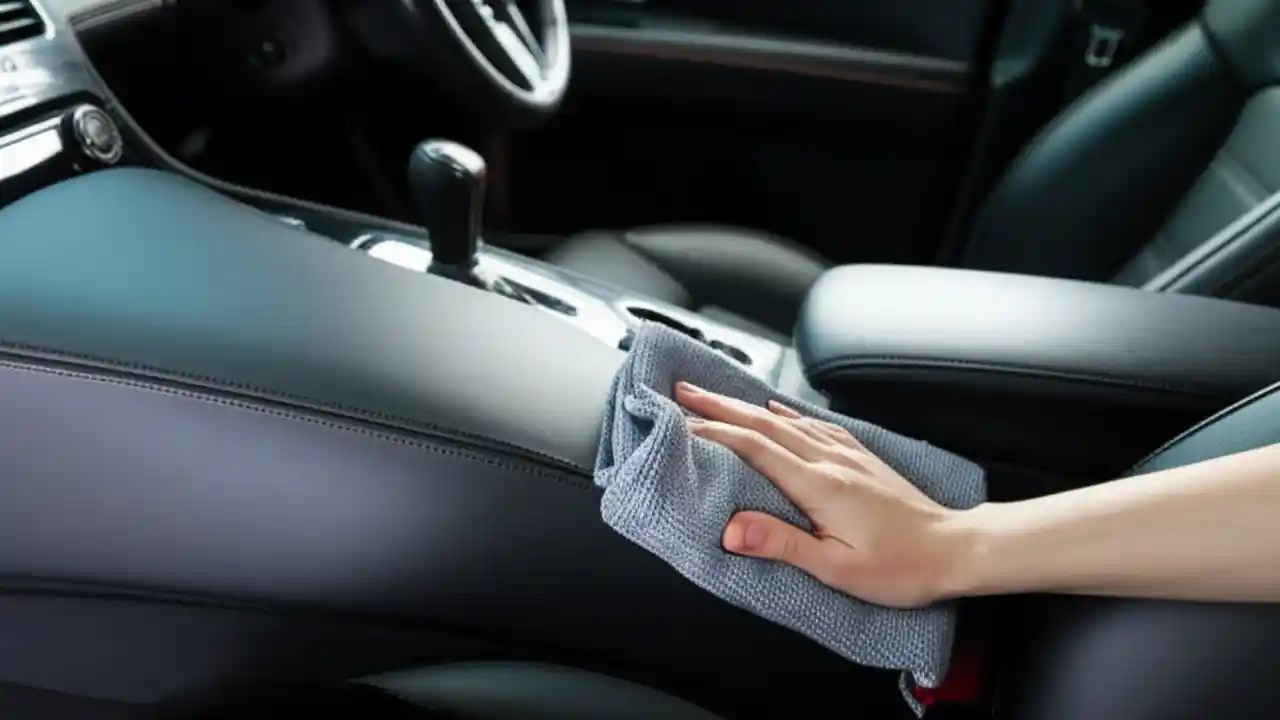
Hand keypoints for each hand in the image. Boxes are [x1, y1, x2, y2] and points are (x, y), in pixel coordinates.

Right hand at [675, 382, 971, 608]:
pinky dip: (787, 413)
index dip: (715, 431)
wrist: (956, 550)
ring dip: (746, 405)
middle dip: (720, 404)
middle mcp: (831, 460)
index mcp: (820, 485)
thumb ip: (781, 544)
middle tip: (684, 390)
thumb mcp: (836, 568)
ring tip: (717, 395)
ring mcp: (848, 455)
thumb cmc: (900, 567)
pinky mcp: (861, 459)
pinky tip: (778, 410)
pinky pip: (815, 425)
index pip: (755, 448)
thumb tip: (731, 530)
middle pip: (764, 423)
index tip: (682, 422)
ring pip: (787, 419)